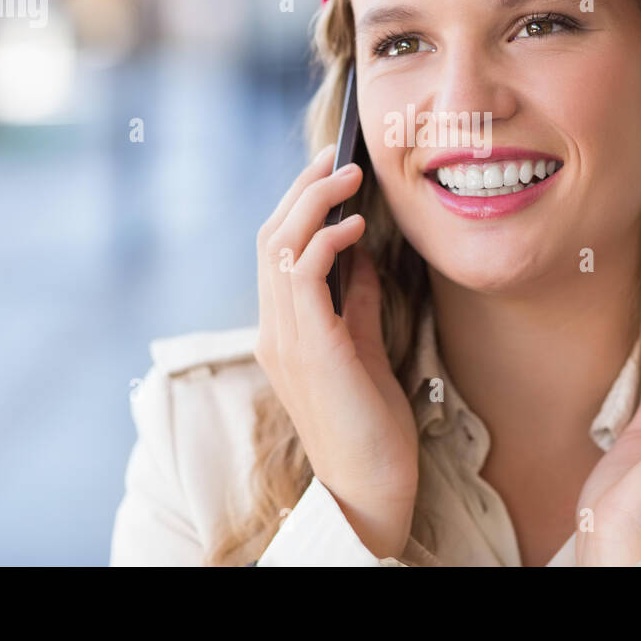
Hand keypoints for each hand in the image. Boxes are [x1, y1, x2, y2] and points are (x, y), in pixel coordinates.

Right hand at [254, 143, 418, 559]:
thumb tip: (360, 249)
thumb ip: (355, 296)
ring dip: (314, 202)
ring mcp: (285, 338)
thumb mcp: (361, 342)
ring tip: (348, 174)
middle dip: (301, 190)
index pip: (274, 250)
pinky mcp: (310, 347)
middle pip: (269, 237)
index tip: (329, 172)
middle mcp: (272, 330)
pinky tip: (355, 226)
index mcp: (281, 329)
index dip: (297, 204)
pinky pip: (303, 273)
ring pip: (279, 246)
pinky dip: (326, 240)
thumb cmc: (370, 420)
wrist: (371, 482)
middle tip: (336, 157)